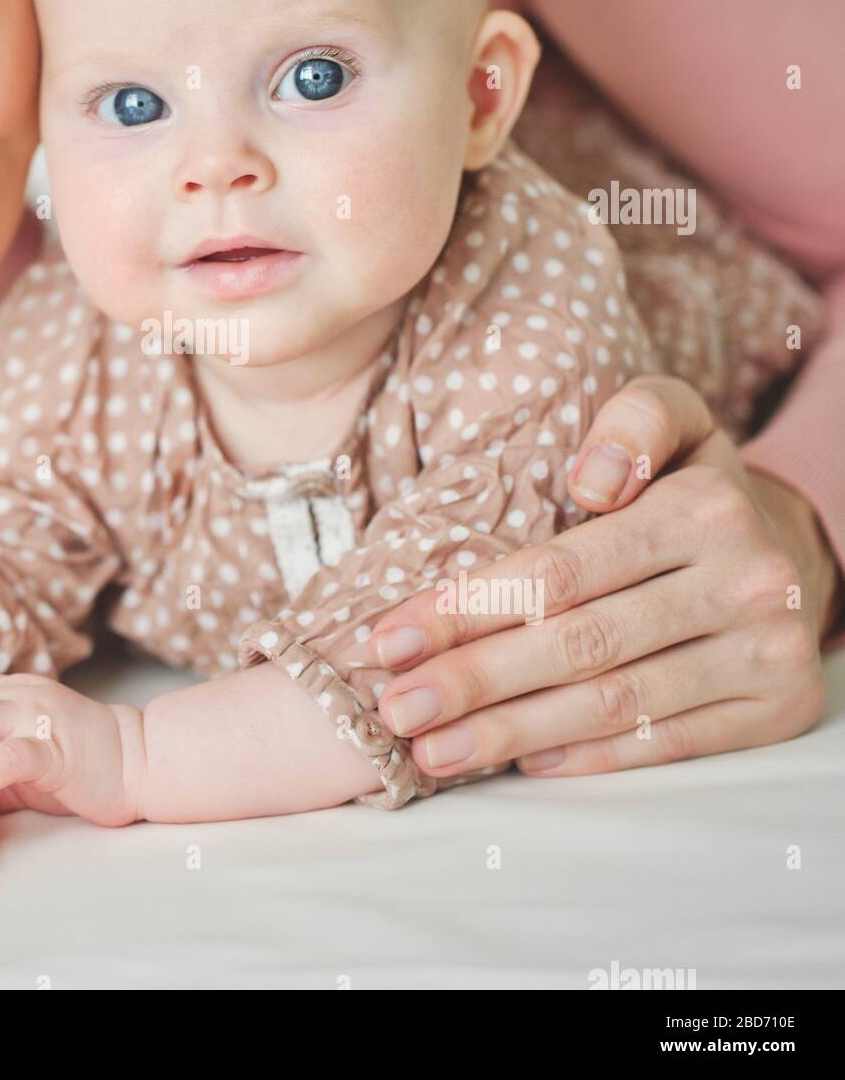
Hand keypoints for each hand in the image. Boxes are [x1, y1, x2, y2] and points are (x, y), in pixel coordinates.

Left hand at [370, 376, 836, 777]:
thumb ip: (632, 421)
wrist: (793, 553)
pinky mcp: (778, 709)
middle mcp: (745, 583)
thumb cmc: (690, 483)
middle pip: (579, 643)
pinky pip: (669, 743)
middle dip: (473, 681)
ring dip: (513, 733)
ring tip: (432, 750)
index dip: (466, 610)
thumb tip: (591, 480)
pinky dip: (591, 756)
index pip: (559, 571)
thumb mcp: (672, 418)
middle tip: (395, 708)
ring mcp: (767, 654)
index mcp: (703, 508)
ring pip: (616, 702)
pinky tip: (521, 763)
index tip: (389, 638)